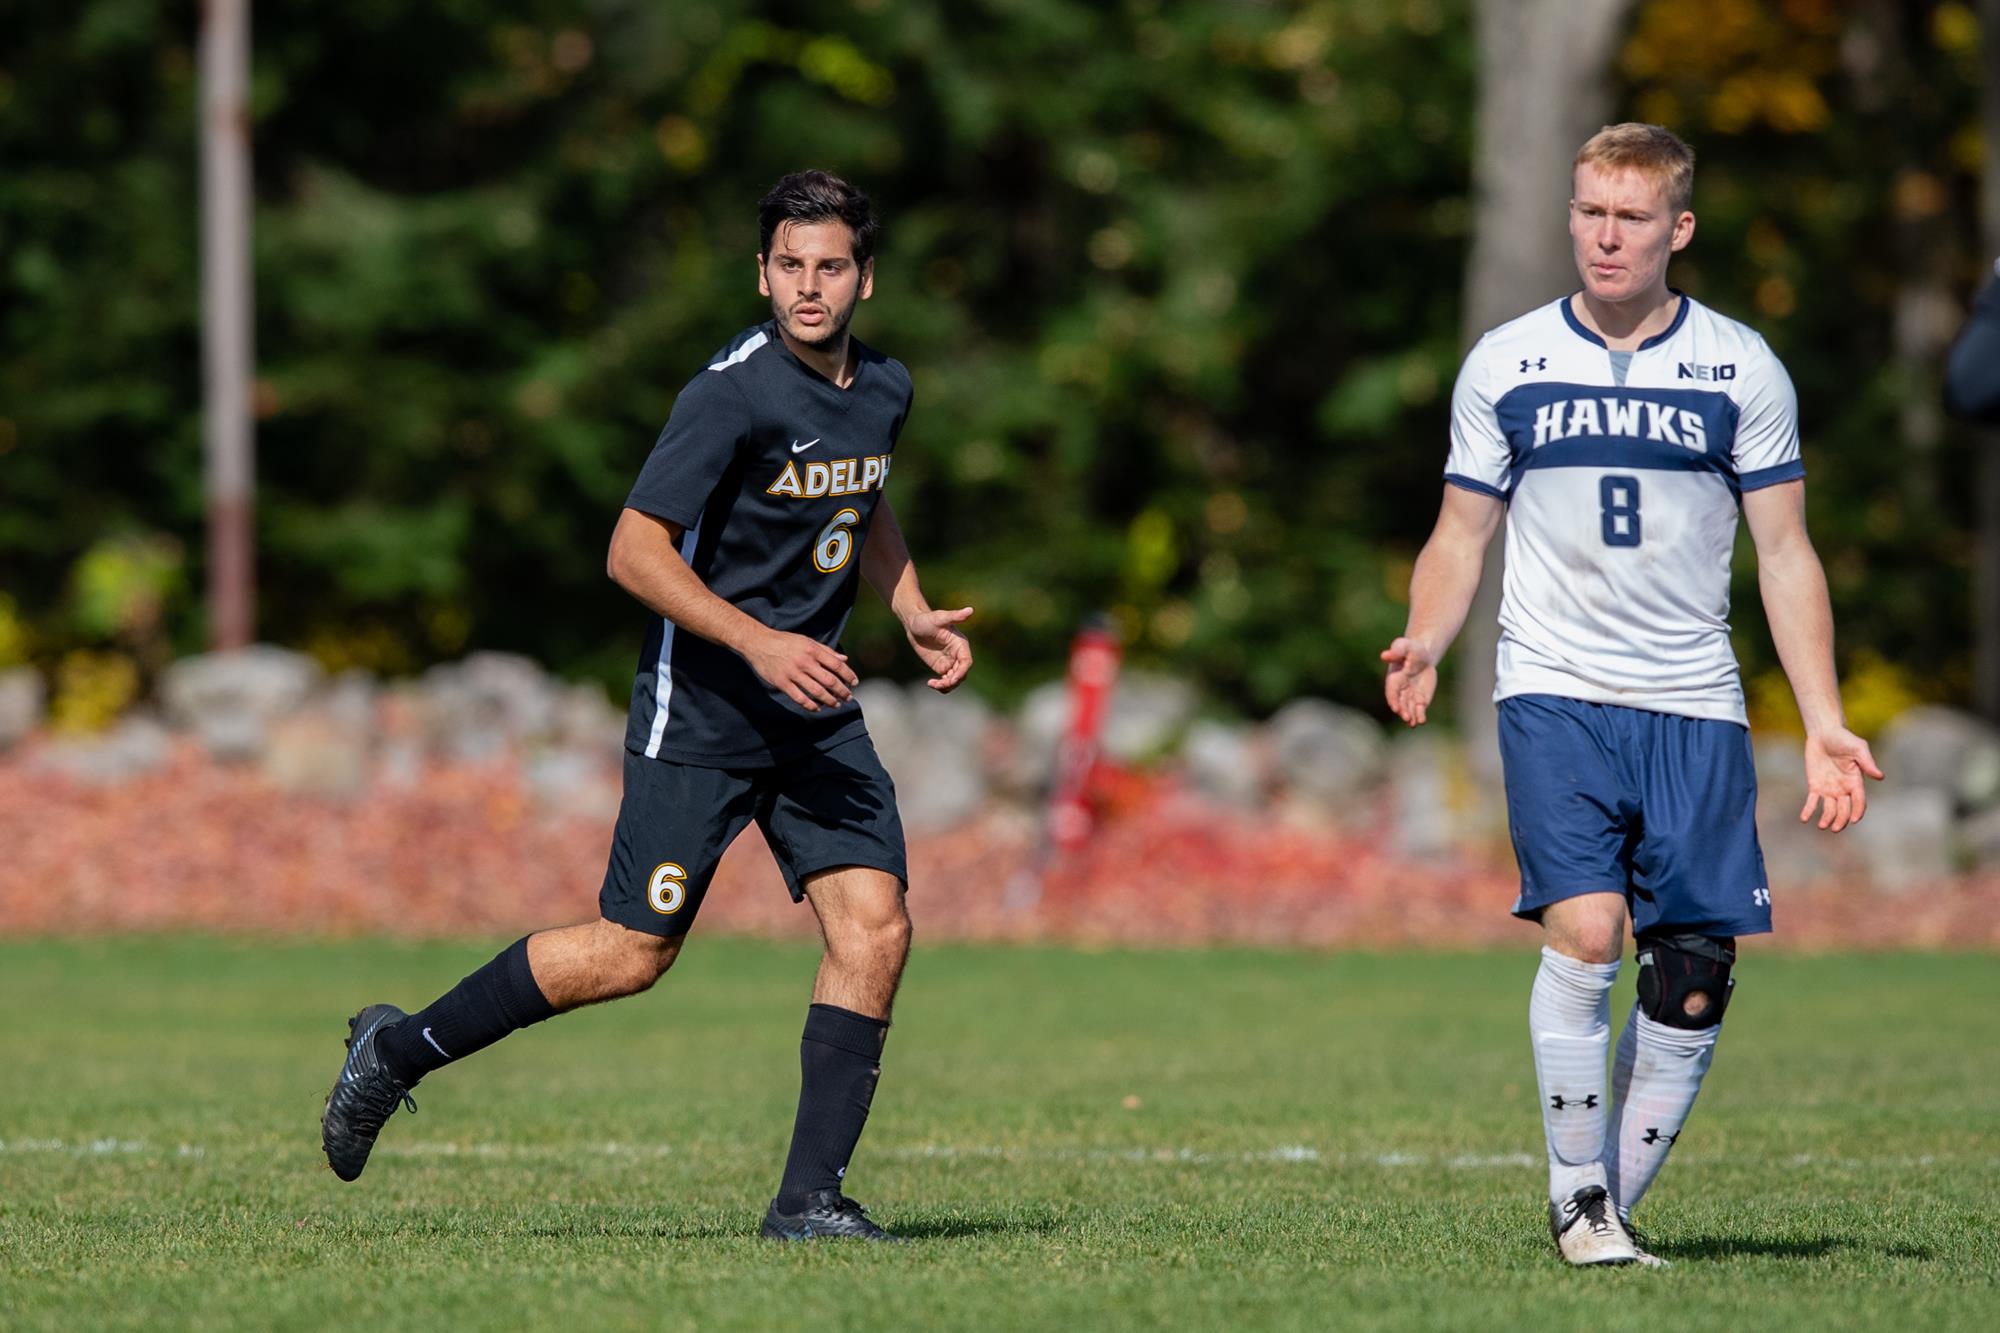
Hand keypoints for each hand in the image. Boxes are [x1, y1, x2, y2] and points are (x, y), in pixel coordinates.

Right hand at [743, 629, 857, 711]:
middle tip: (848, 698)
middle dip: (842, 691)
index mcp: (812, 650)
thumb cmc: (785, 641)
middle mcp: (804, 662)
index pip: (836, 665)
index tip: (855, 683)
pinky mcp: (782, 683)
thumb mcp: (806, 641)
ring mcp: (793, 673)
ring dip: (829, 700)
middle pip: (829, 680)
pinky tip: (818, 708)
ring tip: (836, 705)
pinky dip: (811, 705)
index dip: (848, 675)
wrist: (759, 643)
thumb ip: (826, 651)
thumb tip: (844, 659)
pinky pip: (800, 698)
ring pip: (816, 691)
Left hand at [906, 606, 973, 691]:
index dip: (962, 671)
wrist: (914, 624)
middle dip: (952, 681)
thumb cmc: (928, 618)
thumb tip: (970, 610)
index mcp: (961, 645)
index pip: (966, 662)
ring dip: (946, 685)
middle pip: (961, 674)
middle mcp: (957, 655)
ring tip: (933, 684)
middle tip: (938, 683)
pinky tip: (930, 683)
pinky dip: (941, 686)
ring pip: (954, 680)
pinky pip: (945, 681)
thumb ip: (955, 616)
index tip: (952, 679)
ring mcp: (950, 662)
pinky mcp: (941, 667)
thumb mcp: (940, 618)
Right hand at [1380, 636, 1438, 725]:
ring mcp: (1410, 695)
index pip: (1392, 691)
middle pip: (1400, 702)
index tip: (1395, 708)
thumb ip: (1396, 651)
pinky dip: (1420, 715)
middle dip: (1402, 710)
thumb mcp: (1404, 647)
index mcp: (1394, 678)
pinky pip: (1419, 709)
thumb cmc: (1411, 649)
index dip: (1393, 700)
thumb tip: (1384, 655)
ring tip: (1413, 724)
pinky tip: (1421, 721)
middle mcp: (1400, 689)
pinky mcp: (1420, 699)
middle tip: (1406, 718)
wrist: (1423, 655)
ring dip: (1411, 716)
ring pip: (1409, 708)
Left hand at [1799, 727, 1884, 831]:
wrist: (1823, 733)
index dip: (1858, 811)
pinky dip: (1808, 810)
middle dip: (1841, 819)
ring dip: (1826, 818)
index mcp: (1856, 781)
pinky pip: (1812, 801)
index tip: (1854, 820)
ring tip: (1822, 826)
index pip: (1859, 801)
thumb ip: (1867, 763)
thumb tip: (1880, 777)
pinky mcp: (1815, 786)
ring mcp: (1829, 789)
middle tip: (1835, 828)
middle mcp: (1844, 788)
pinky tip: (1804, 818)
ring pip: (1829, 809)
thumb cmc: (1844, 739)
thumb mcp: (1858, 748)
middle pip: (1845, 809)